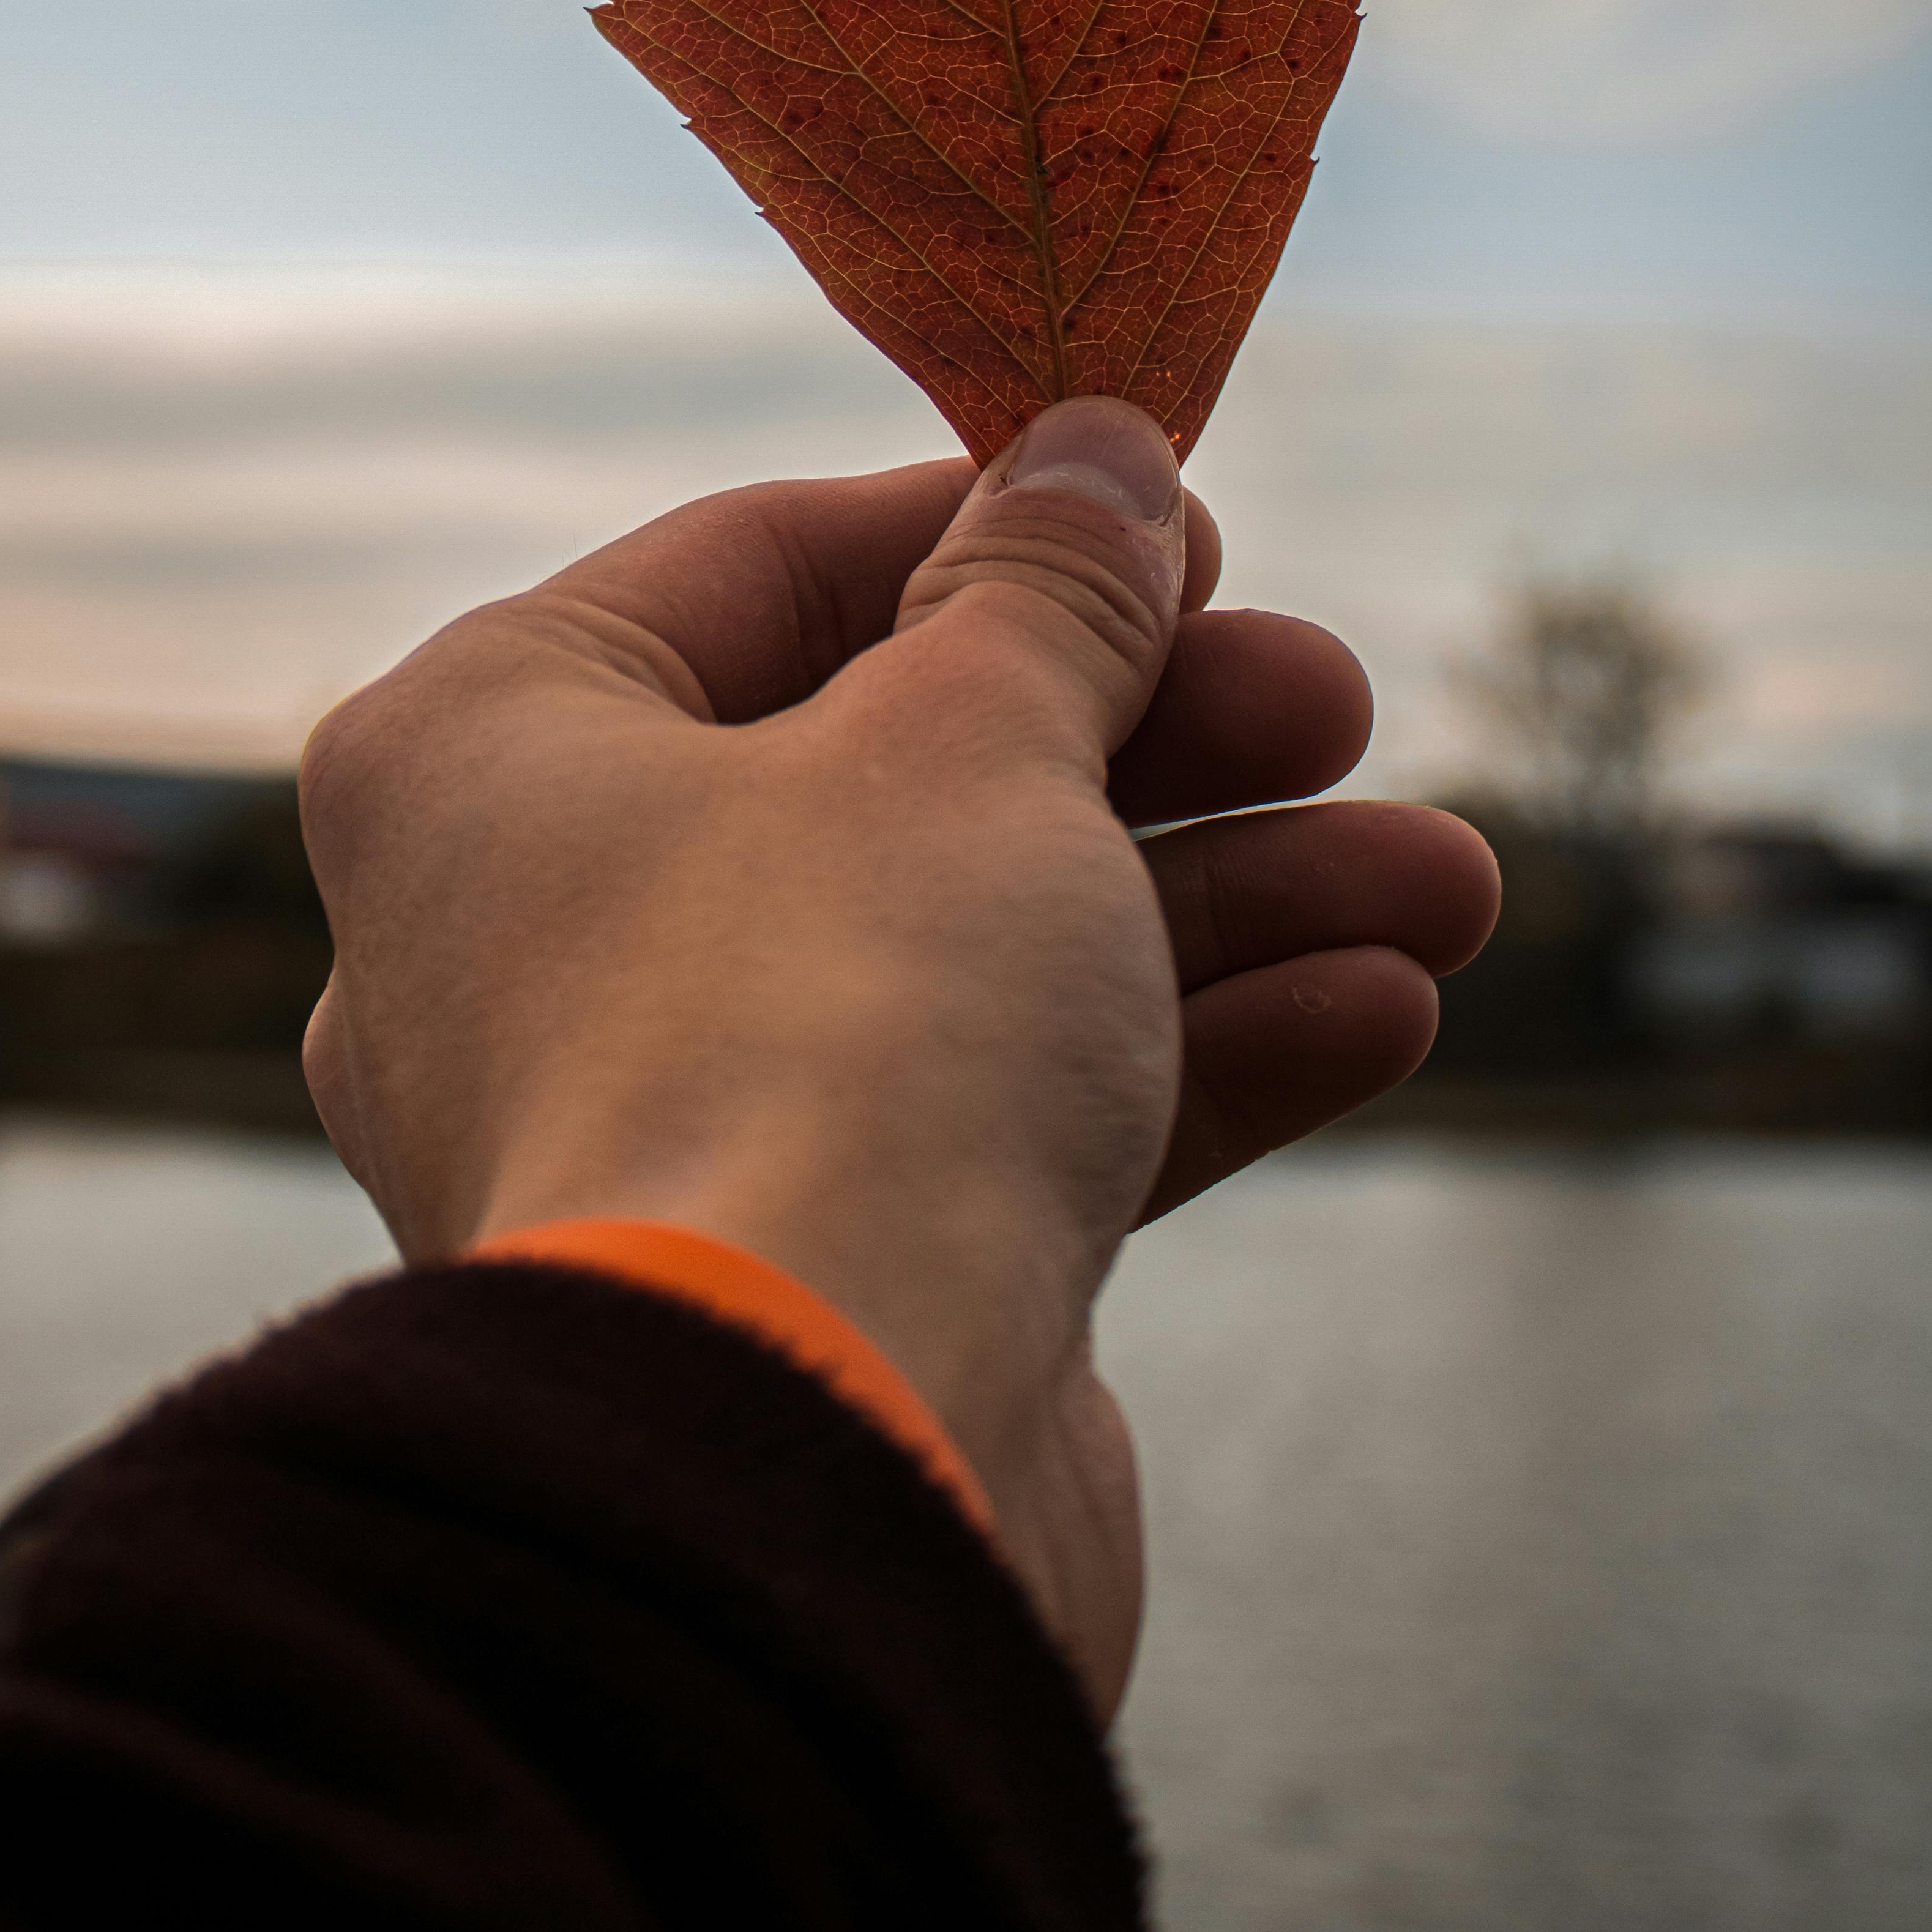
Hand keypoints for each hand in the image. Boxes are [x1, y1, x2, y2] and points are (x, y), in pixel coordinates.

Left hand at [298, 400, 1495, 1716]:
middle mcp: (530, 929)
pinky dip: (1176, 1058)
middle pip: (888, 767)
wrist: (808, 1478)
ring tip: (1447, 878)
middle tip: (1337, 704)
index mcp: (484, 751)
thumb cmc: (835, 1031)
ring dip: (1222, 904)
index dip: (993, 526)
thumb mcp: (971, 739)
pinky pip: (986, 1117)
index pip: (756, 567)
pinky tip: (1382, 1008)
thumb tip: (1094, 453)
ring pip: (967, 952)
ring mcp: (660, 1116)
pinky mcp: (793, 1280)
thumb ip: (1048, 588)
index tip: (1185, 524)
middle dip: (1154, 737)